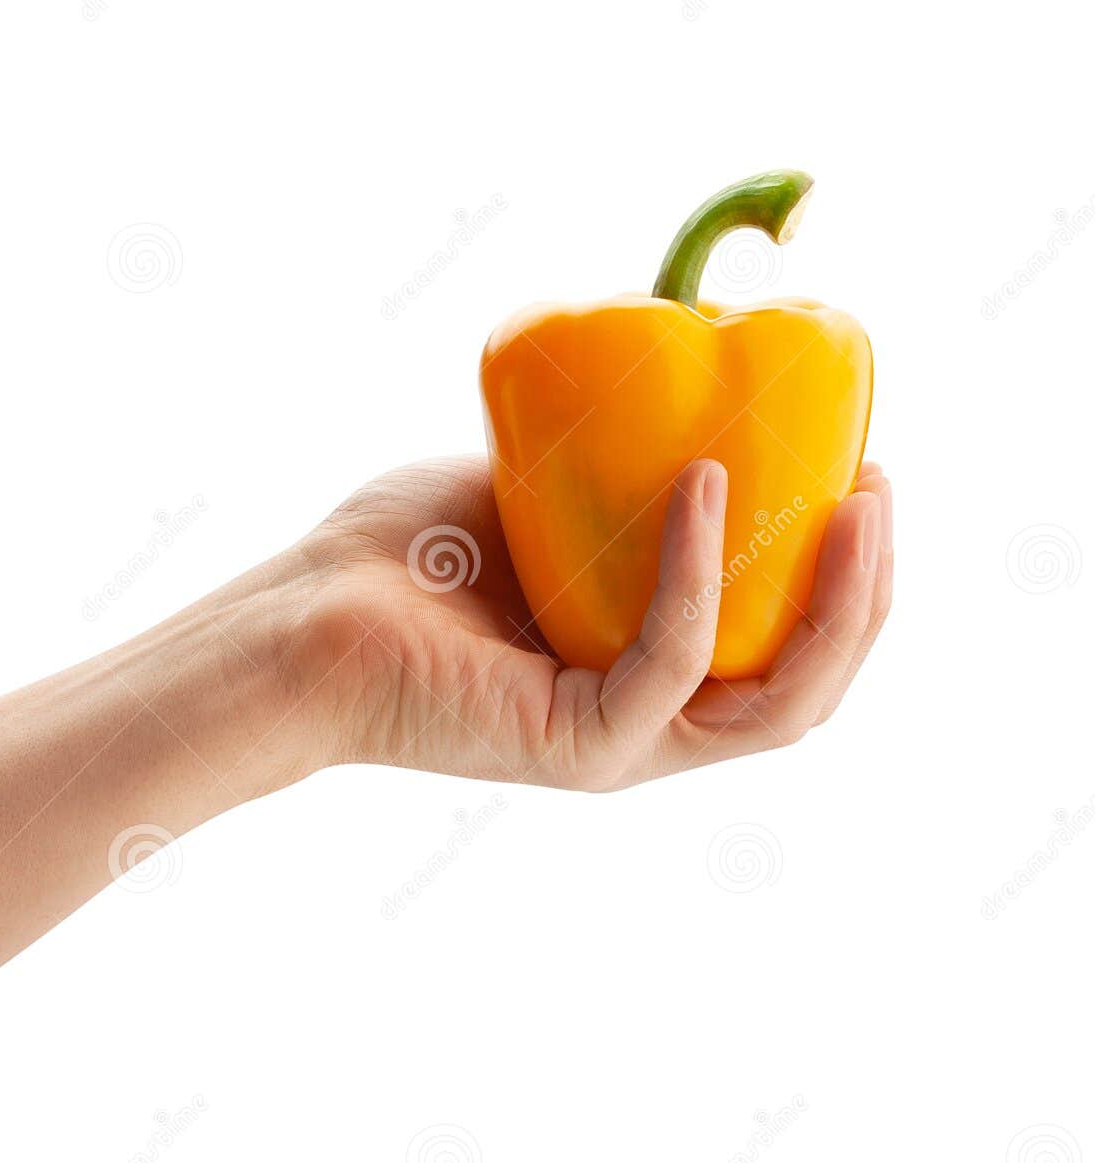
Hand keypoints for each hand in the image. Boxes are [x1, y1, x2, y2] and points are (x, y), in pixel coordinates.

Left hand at [291, 455, 891, 790]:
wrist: (303, 615)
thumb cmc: (396, 558)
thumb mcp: (534, 495)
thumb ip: (608, 474)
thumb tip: (675, 395)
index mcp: (643, 672)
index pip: (781, 644)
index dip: (845, 572)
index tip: (863, 467)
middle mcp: (645, 721)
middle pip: (804, 683)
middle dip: (868, 590)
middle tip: (880, 486)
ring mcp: (616, 743)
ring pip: (775, 705)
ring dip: (838, 606)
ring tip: (858, 502)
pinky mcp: (576, 747)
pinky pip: (670, 664)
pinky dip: (696, 573)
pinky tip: (704, 486)